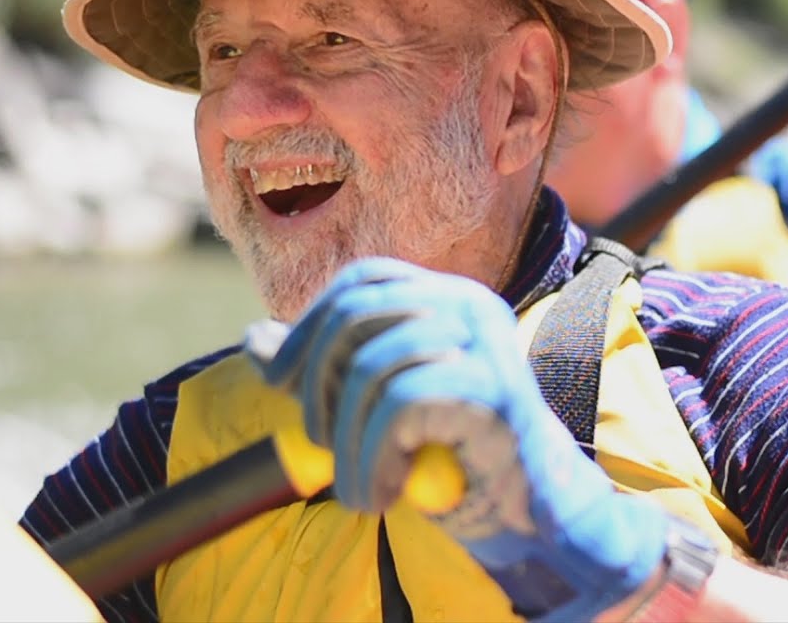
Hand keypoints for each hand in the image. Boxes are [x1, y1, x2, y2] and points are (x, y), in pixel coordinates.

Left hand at [245, 257, 667, 620]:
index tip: (279, 382)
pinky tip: (389, 490)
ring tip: (358, 486)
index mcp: (448, 296)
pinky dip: (373, 459)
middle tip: (320, 446)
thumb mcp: (378, 405)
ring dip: (344, 441)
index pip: (362, 279)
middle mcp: (472, 303)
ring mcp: (486, 342)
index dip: (308, 325)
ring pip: (370, 366)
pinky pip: (399, 406)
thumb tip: (253, 341)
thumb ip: (325, 371)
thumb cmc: (454, 454)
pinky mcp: (493, 389)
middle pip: (356, 314)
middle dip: (317, 385)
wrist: (533, 509)